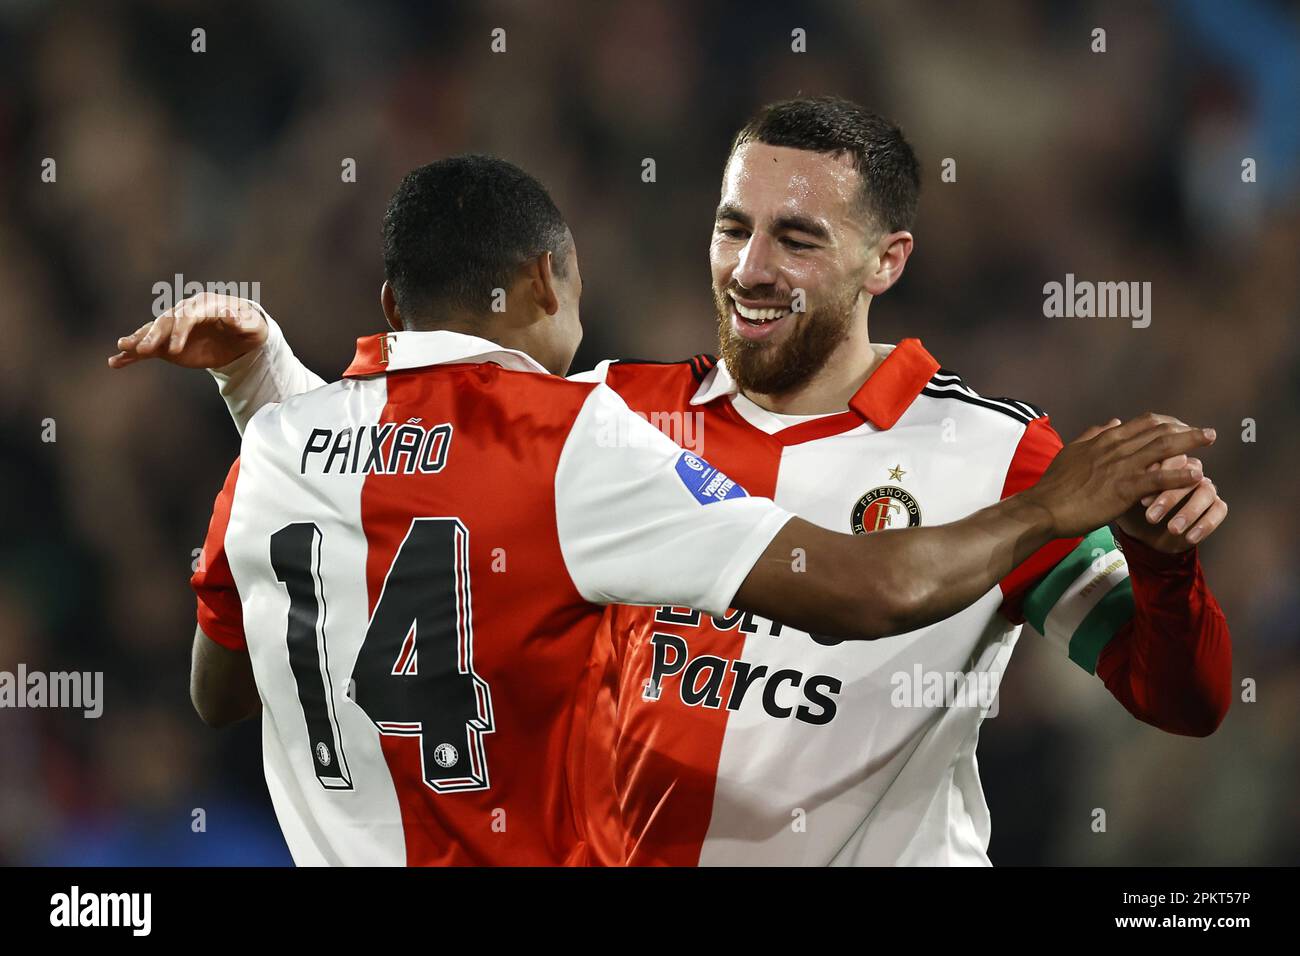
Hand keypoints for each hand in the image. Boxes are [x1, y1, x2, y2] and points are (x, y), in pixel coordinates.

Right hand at [108, 293, 268, 369]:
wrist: (242, 334)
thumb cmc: (249, 328)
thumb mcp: (251, 326)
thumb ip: (241, 321)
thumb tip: (232, 313)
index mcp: (204, 305)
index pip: (187, 316)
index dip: (180, 332)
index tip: (176, 350)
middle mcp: (184, 312)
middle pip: (166, 322)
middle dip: (154, 336)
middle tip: (144, 350)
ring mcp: (174, 328)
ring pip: (153, 332)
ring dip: (137, 340)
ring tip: (121, 347)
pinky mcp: (169, 343)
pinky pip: (149, 348)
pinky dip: (132, 355)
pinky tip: (115, 362)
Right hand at [1026, 413, 1215, 538]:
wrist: (1044, 507)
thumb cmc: (1055, 485)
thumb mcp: (1072, 452)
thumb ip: (1093, 436)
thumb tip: (1112, 422)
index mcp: (1105, 440)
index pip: (1143, 423)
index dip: (1166, 422)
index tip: (1181, 425)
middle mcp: (1116, 447)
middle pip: (1159, 430)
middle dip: (1185, 429)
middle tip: (1206, 432)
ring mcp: (1122, 467)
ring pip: (1163, 447)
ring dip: (1190, 441)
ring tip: (1210, 439)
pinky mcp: (1125, 488)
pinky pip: (1159, 478)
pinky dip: (1180, 474)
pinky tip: (1197, 474)